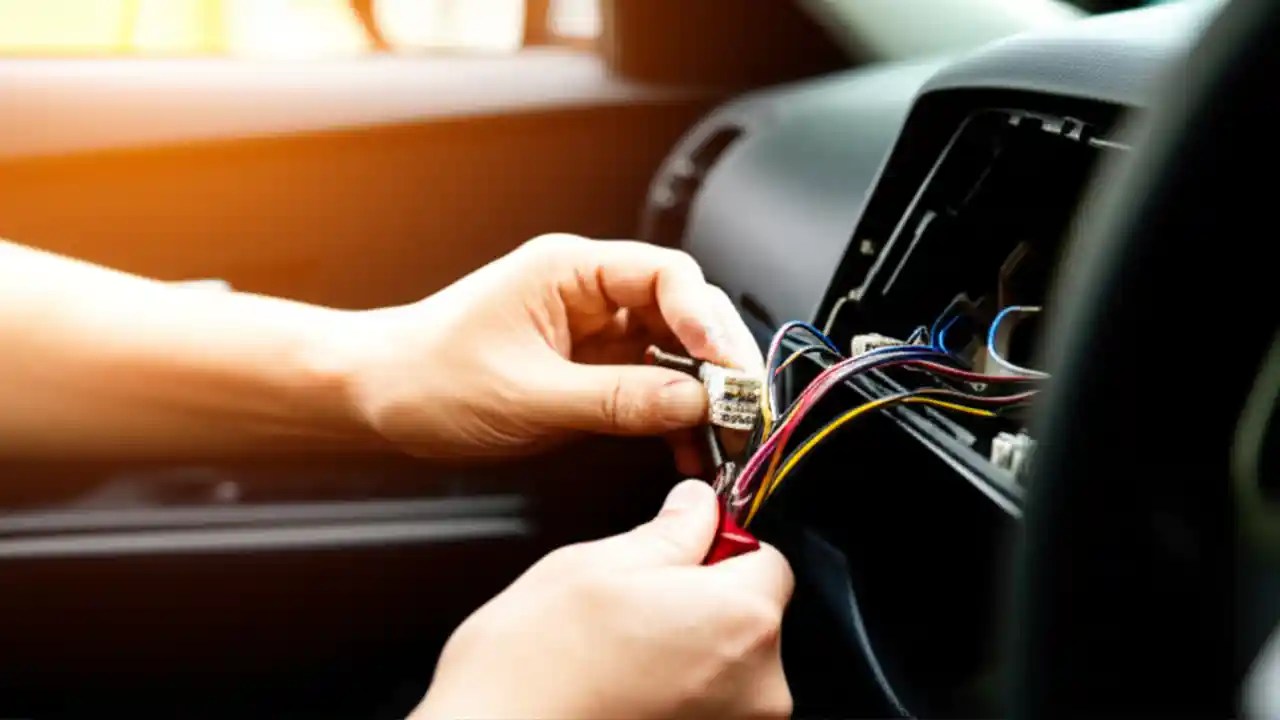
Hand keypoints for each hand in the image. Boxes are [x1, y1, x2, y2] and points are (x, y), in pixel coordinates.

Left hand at [340, 234, 761, 466]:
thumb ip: (617, 400)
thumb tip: (695, 402)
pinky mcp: (589, 374)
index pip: (666, 276)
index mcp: (570, 271)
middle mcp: (588, 295)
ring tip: (727, 438)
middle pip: (682, 313)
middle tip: (746, 408)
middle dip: (719, 360)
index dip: (707, 319)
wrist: (376, 399)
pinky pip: (649, 388)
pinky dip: (674, 417)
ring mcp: (592, 335)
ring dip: (703, 395)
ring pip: (673, 354)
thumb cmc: (427, 376)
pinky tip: (690, 449)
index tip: (730, 369)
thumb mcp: (528, 396)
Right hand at [411, 480, 793, 719]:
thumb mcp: (600, 563)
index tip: (682, 552)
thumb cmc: (536, 664)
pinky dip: (679, 691)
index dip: (722, 548)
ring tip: (623, 650)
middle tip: (638, 604)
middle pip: (753, 615)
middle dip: (705, 600)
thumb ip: (670, 531)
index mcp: (740, 618)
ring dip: (690, 649)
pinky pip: (711, 703)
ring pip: (730, 663)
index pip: (769, 559)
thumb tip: (698, 504)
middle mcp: (758, 685)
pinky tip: (627, 685)